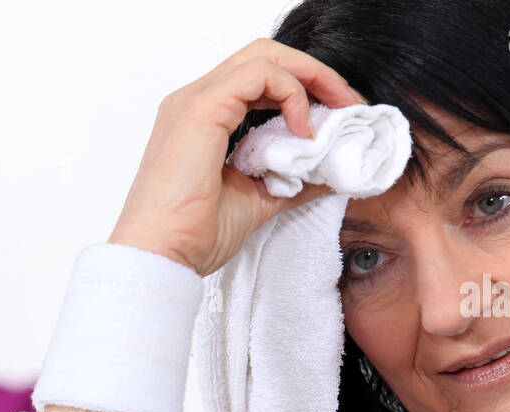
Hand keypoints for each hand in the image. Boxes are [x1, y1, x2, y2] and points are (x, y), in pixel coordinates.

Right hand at [108, 36, 367, 276]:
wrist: (161, 256)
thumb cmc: (193, 235)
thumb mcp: (257, 201)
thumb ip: (291, 181)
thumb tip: (329, 173)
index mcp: (202, 120)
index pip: (258, 81)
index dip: (304, 90)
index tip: (339, 117)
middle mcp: (195, 101)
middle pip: (264, 58)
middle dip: (314, 74)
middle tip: (348, 104)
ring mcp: (196, 100)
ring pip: (265, 57)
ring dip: (311, 77)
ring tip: (337, 111)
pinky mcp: (203, 108)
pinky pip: (261, 74)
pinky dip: (293, 94)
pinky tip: (304, 130)